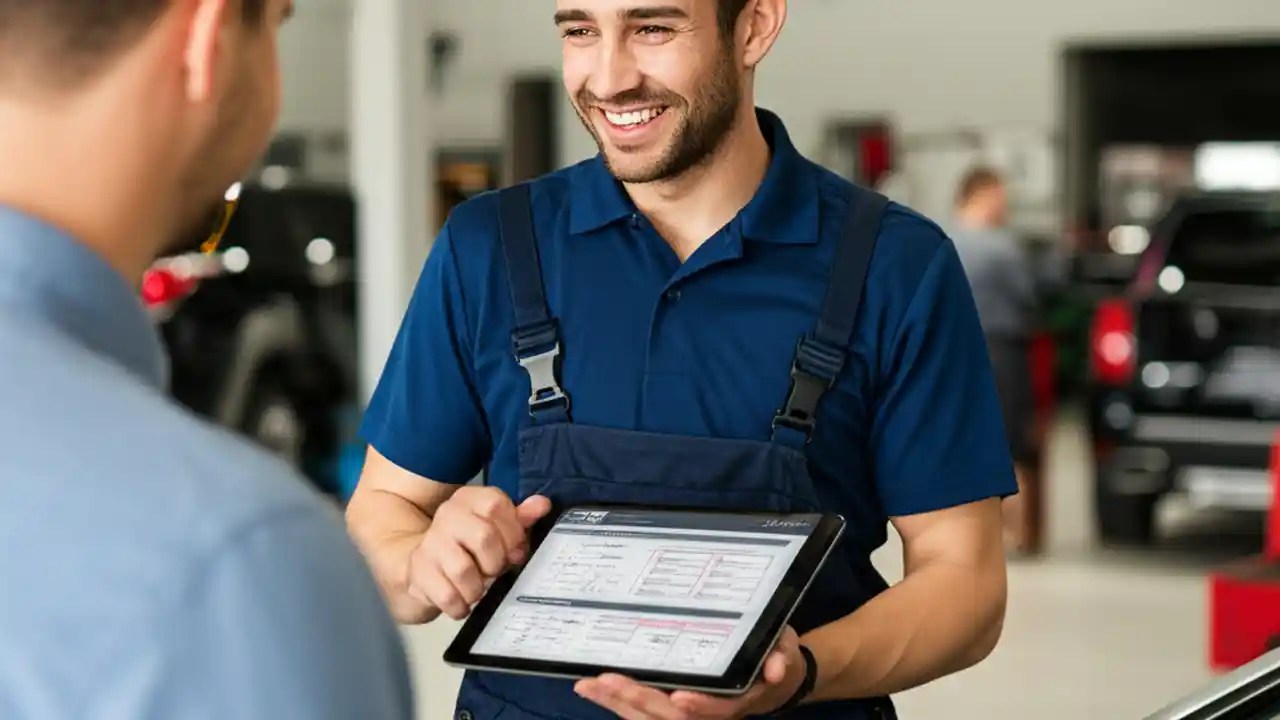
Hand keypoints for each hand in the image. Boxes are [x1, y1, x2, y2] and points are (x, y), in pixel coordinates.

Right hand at [407, 487, 550, 619]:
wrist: (421, 564)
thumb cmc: (469, 546)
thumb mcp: (497, 529)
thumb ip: (520, 519)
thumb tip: (542, 505)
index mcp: (470, 499)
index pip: (496, 506)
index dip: (512, 533)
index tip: (515, 551)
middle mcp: (447, 515)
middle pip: (484, 537)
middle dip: (496, 563)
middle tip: (494, 571)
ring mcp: (430, 543)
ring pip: (464, 571)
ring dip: (478, 588)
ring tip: (477, 588)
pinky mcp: (418, 571)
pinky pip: (447, 596)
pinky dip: (460, 606)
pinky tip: (462, 601)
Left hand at [574, 627, 807, 719]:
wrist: (773, 677)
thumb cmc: (775, 657)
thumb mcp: (784, 649)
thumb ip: (780, 655)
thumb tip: (776, 669)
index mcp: (740, 700)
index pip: (720, 710)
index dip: (701, 706)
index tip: (679, 698)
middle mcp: (710, 714)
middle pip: (673, 717)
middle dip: (640, 700)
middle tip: (608, 680)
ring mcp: (688, 715)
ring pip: (651, 719)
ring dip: (619, 705)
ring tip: (589, 686)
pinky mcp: (670, 711)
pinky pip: (641, 713)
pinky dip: (615, 703)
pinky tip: (590, 688)